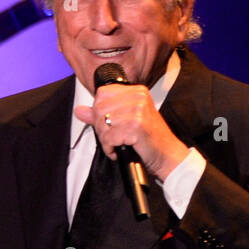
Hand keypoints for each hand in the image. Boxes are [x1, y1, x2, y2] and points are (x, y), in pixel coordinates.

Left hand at [74, 84, 188, 180]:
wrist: (168, 156)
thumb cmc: (149, 139)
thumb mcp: (125, 121)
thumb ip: (101, 114)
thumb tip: (79, 110)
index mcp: (136, 91)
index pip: (102, 93)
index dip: (99, 111)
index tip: (109, 123)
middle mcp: (138, 97)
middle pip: (99, 109)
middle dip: (101, 128)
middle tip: (113, 137)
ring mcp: (137, 111)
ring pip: (102, 124)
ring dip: (106, 140)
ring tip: (118, 143)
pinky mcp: (135, 127)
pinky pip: (109, 138)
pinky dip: (110, 148)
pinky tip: (120, 150)